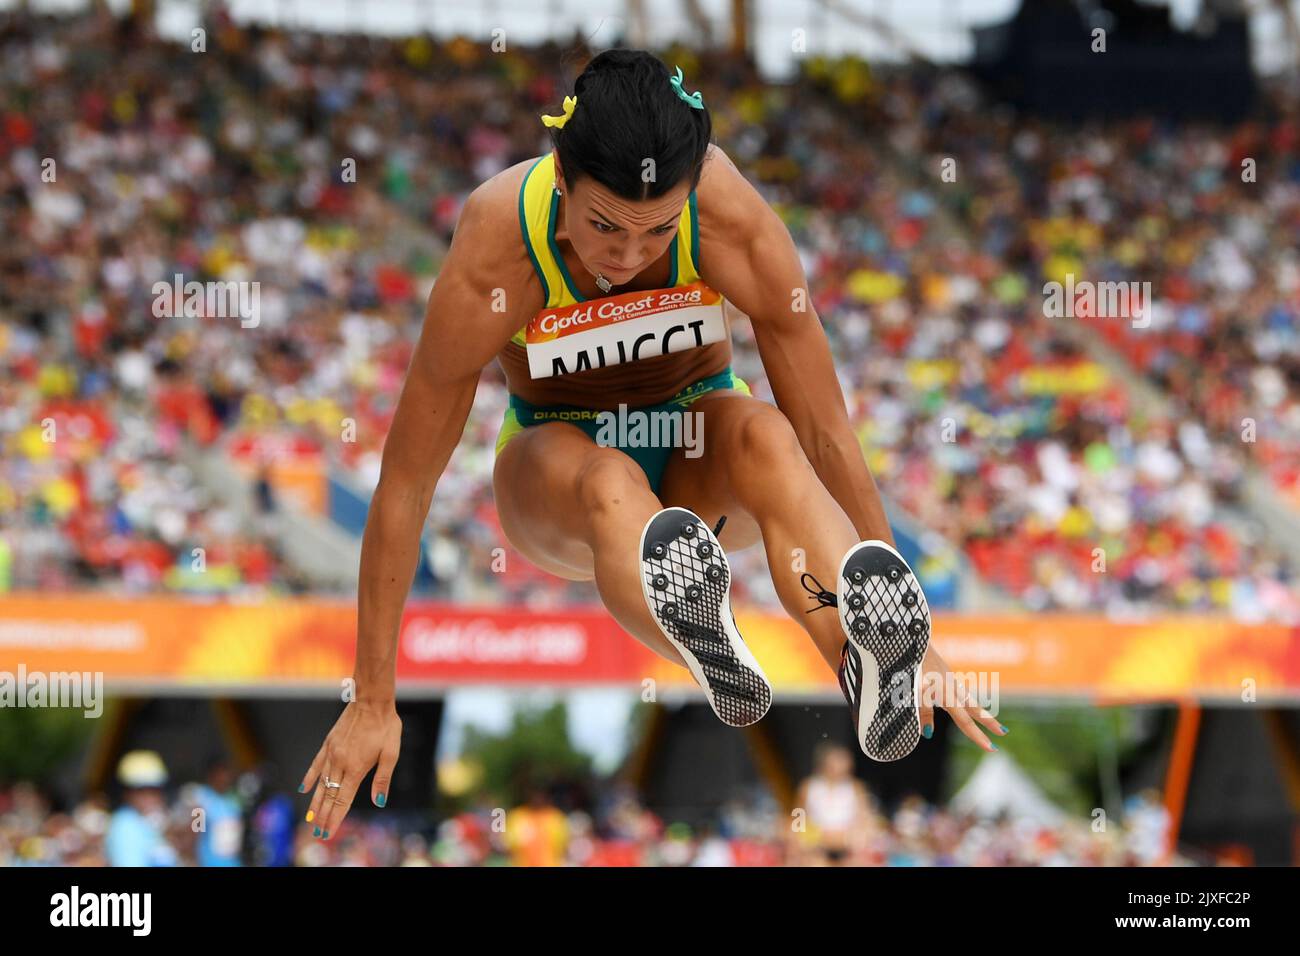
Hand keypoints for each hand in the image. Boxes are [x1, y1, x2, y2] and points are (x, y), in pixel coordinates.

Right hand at [299, 699, 401, 840]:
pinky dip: (309, 778)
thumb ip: (383, 779)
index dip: (336, 818)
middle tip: (318, 834)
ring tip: (310, 818)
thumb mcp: (391, 753)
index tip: (329, 832)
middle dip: (323, 816)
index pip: (343, 800)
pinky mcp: (328, 743)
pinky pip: (316, 764)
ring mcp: (332, 753)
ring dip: (315, 803)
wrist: (372, 700)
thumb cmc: (386, 726)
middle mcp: (340, 763)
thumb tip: (378, 802)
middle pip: (329, 795)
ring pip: (320, 783)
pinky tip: (304, 788)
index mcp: (356, 768)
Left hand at [917, 645, 1006, 751]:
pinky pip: (960, 689)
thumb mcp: (914, 692)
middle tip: (1004, 733)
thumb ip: (923, 713)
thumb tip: (928, 734)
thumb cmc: (912, 666)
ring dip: (979, 710)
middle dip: (989, 722)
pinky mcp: (944, 671)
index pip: (965, 721)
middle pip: (975, 708)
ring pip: (969, 698)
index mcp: (947, 694)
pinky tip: (962, 700)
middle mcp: (953, 687)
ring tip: (989, 720)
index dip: (978, 736)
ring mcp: (950, 678)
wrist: (913, 639)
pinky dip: (965, 699)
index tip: (991, 748)